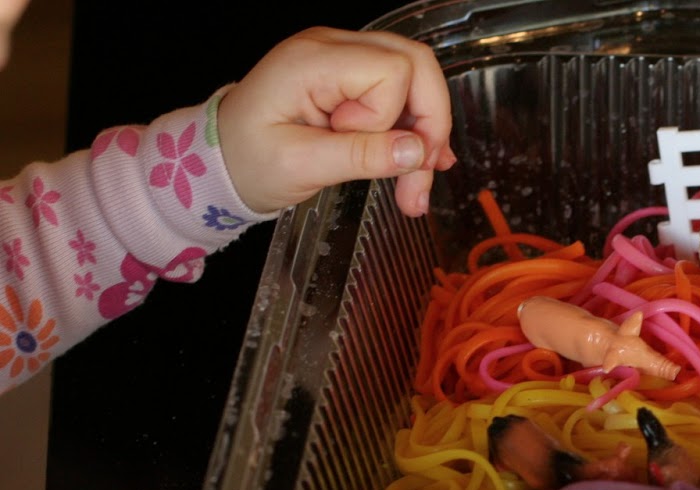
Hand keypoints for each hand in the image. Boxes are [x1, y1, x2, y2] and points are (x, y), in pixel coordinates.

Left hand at [216, 27, 457, 217]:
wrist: (221, 160)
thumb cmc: (248, 160)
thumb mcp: (300, 166)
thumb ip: (361, 156)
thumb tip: (418, 152)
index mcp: (313, 61)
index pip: (393, 71)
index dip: (389, 117)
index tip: (353, 145)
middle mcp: (332, 47)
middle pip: (416, 63)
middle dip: (430, 123)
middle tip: (420, 175)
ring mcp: (342, 58)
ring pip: (417, 78)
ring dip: (425, 133)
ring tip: (414, 185)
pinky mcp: (350, 78)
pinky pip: (401, 91)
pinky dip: (413, 129)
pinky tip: (415, 163)